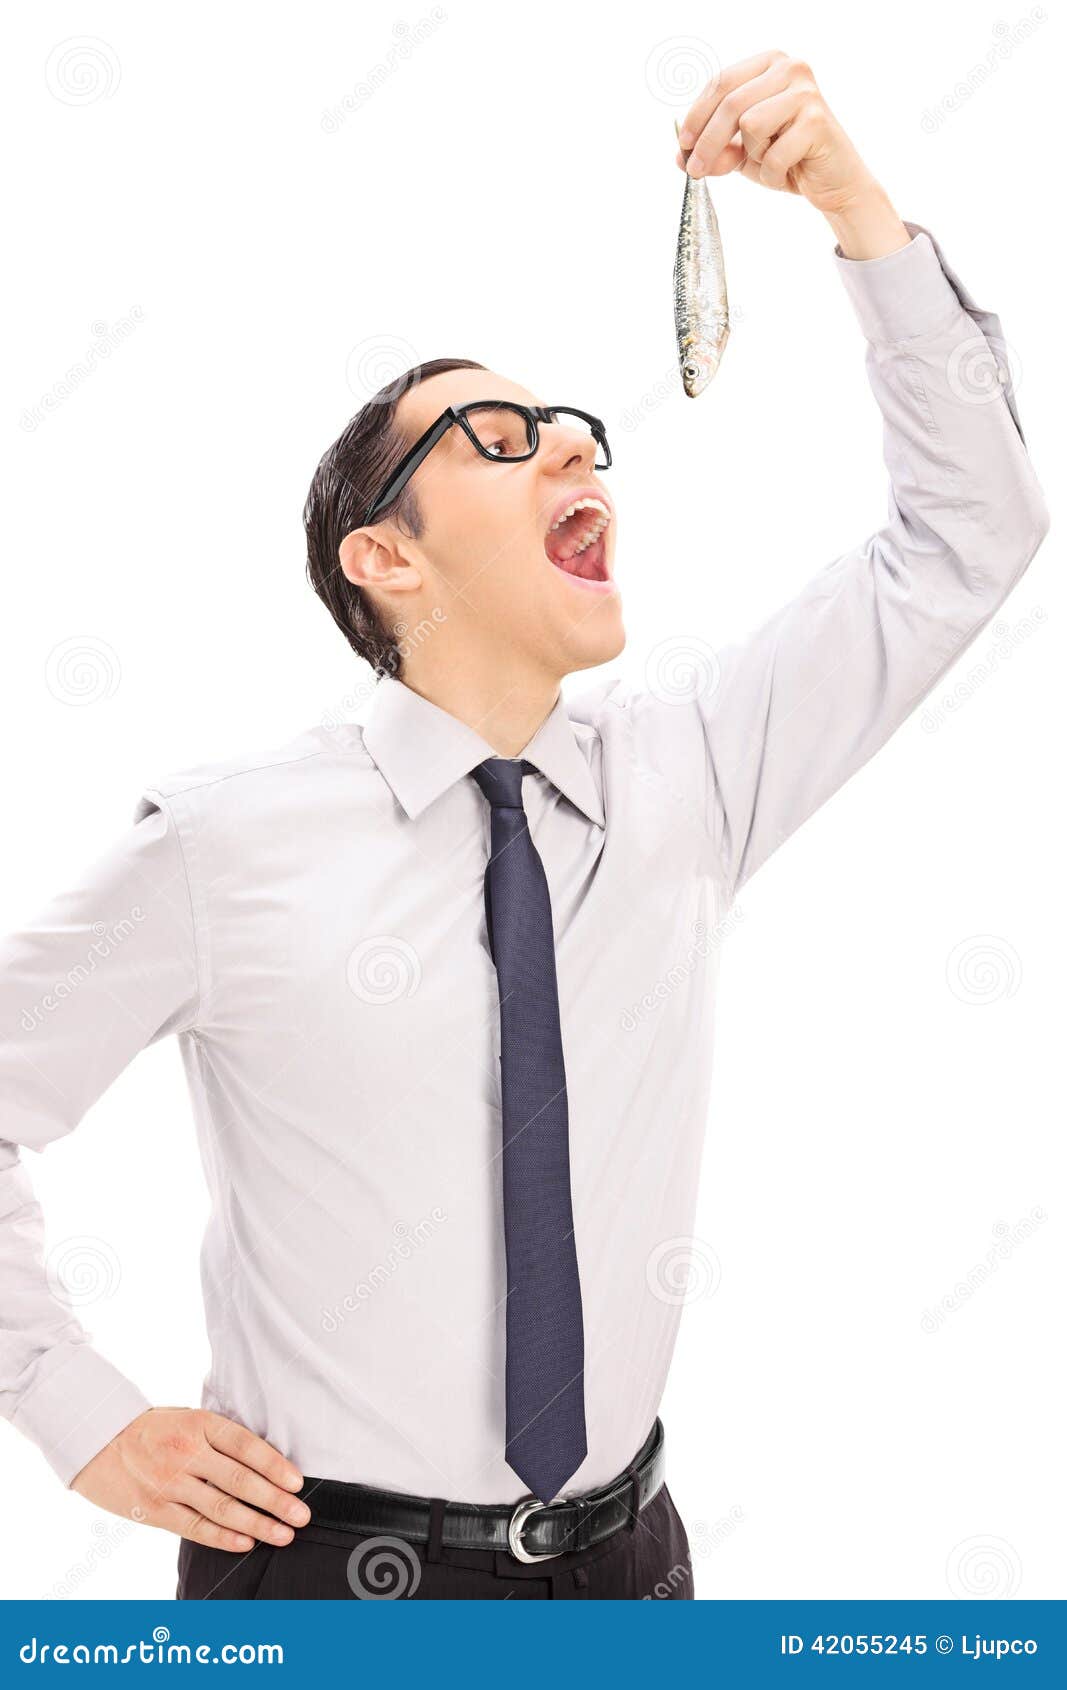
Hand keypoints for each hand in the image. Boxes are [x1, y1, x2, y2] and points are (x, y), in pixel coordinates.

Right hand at [70, 1408, 310, 1552]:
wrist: (97, 1440)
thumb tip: (265, 1462)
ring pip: (221, 1508)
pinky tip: (246, 1543)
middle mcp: (186, 1452)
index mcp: (199, 1423)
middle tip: (302, 1515)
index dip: (274, 1465)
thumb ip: (219, 1438)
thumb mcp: (188, 1418)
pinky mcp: (154, 1510)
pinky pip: (194, 1527)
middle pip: (239, 1480)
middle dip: (275, 1501)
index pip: (246, 1446)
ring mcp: (169, 1483)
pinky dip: (223, 1537)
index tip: (298, 1482)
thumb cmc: (153, 1429)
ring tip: (283, 1534)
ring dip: (257, 1524)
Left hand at [676, 49, 910, 259]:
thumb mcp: (744, 154)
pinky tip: (786, 175)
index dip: (696, 116)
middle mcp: (790, 68)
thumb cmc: (789, 160)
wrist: (834, 182)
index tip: (683, 146)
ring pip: (750, 124)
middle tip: (696, 172)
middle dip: (707, 142)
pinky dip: (771, 174)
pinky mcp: (818, 120)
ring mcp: (806, 92)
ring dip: (752, 156)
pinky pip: (773, 154)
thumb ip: (715, 150)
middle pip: (731, 102)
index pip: (721, 82)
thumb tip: (680, 156)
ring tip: (769, 162)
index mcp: (769, 64)